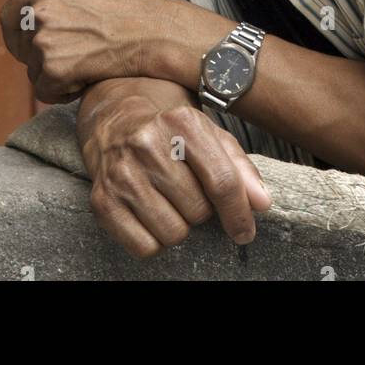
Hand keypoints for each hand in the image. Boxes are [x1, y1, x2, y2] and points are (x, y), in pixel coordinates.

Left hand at [0, 0, 186, 103]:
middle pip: (18, 46)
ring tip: (88, 63)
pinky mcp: (53, 68)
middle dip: (38, 57)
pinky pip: (45, 92)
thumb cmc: (128, 11)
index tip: (33, 47)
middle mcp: (37, 9)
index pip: (8, 16)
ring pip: (33, 71)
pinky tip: (87, 78)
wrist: (156, 31)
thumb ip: (54, 2)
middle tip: (69, 59)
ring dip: (56, 75)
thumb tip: (30, 23)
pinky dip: (63, 93)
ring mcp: (43, 39)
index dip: (20, 35)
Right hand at [81, 93, 271, 258]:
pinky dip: (153, 239)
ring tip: (168, 199)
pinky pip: (145, 248)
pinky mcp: (102, 201)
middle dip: (201, 209)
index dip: (239, 213)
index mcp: (181, 123)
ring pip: (173, 234)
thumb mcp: (207, 133)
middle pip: (199, 211)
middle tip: (188, 190)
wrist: (114, 116)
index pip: (222, 181)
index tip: (245, 230)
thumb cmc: (168, 129)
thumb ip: (238, 166)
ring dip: (178, 225)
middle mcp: (148, 144)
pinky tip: (149, 212)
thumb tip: (262, 203)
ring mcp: (122, 173)